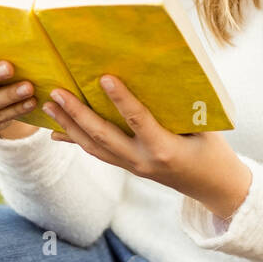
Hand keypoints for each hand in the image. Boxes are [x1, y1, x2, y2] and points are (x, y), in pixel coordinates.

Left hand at [43, 75, 251, 219]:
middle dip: (76, 114)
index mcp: (164, 147)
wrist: (213, 187)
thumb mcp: (203, 126)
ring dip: (69, 125)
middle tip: (57, 92)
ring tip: (49, 106)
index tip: (104, 77)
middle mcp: (142, 160)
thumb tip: (153, 75)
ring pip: (93, 147)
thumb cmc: (212, 149)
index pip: (138, 120)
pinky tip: (57, 132)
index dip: (121, 99)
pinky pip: (97, 153)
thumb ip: (176, 106)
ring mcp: (132, 166)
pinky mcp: (128, 167)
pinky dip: (76, 141)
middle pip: (102, 136)